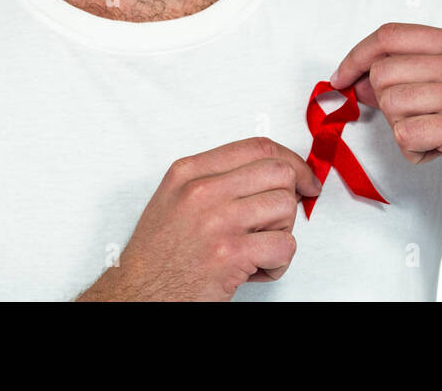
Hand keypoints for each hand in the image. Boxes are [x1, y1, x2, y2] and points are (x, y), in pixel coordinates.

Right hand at [90, 136, 322, 300]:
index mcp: (189, 171)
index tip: (303, 178)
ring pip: (285, 207)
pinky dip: (279, 263)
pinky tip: (256, 269)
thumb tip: (272, 173)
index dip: (292, 161)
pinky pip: (284, 246)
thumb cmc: (158, 254)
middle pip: (279, 172)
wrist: (139, 294)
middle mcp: (202, 190)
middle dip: (288, 199)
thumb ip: (216, 178)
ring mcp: (217, 221)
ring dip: (282, 233)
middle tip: (277, 220)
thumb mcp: (175, 198)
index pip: (258, 147)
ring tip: (258, 248)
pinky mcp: (229, 254)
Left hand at [329, 22, 441, 222]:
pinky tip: (440, 153)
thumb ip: (418, 74)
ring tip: (435, 138)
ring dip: (403, 130)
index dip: (356, 56)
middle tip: (410, 122)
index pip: (391, 34)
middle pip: (383, 71)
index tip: (340, 78)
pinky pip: (405, 134)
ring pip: (391, 104)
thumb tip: (358, 78)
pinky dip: (414, 151)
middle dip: (383, 103)